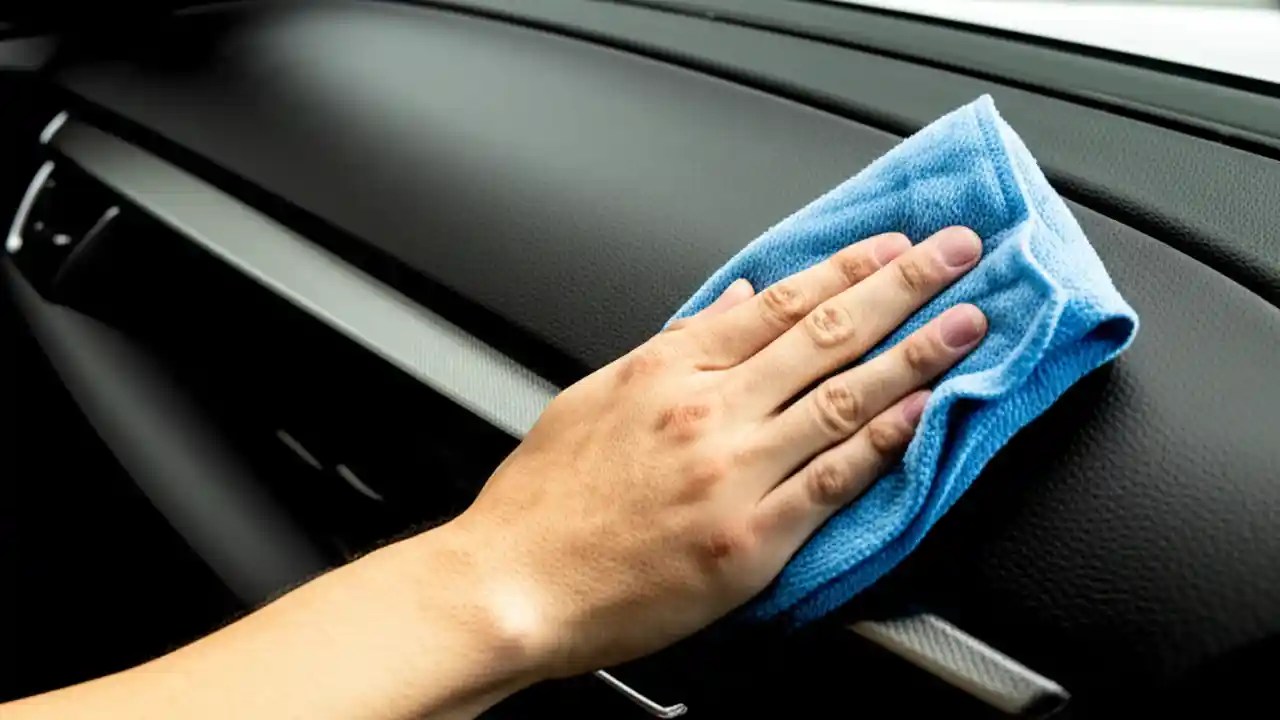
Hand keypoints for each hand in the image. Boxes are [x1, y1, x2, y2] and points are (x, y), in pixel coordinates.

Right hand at [445, 226, 986, 680]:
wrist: (514, 583)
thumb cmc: (545, 499)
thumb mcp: (596, 395)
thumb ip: (672, 346)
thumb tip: (732, 303)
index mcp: (668, 368)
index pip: (780, 302)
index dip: (848, 268)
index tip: (894, 246)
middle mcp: (709, 410)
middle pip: (827, 334)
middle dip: (904, 286)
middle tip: (958, 253)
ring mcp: (734, 473)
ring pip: (844, 398)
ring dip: (917, 353)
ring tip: (969, 322)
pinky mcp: (750, 540)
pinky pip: (834, 481)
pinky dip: (885, 442)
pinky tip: (926, 412)